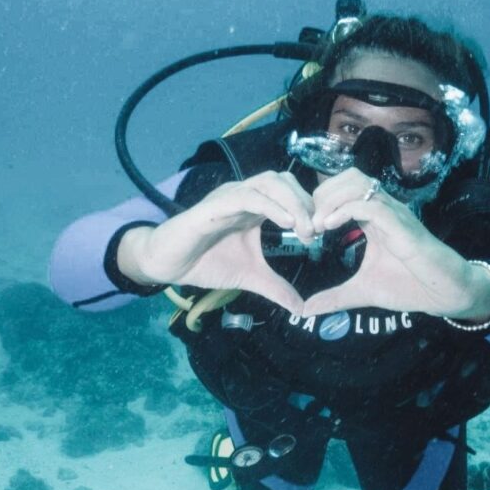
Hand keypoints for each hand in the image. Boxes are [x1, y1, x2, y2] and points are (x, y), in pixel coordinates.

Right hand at [119, 171, 315, 313]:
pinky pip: (246, 197)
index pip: (290, 192)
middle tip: (317, 231)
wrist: (167, 264)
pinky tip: (286, 223)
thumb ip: (276, 288)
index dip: (309, 207)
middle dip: (306, 202)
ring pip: (269, 183)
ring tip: (305, 228)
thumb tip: (302, 309)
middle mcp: (244, 195)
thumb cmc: (205, 262)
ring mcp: (229, 197)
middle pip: (284, 180)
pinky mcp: (214, 206)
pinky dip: (270, 205)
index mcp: (255, 207)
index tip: (322, 233)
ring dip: (293, 203)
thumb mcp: (249, 277)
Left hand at [303, 168, 489, 319]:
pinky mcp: (401, 225)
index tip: (304, 231)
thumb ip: (335, 297)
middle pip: (347, 177)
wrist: (445, 294)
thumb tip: (306, 310)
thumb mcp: (363, 292)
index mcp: (373, 218)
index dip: (317, 203)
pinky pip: (371, 203)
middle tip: (308, 226)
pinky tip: (330, 227)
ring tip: (317, 226)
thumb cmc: (410, 287)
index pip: (341, 189)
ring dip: (331, 199)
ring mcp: (394, 213)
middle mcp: (383, 208)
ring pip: (357, 182)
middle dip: (320, 196)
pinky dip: (346, 209)